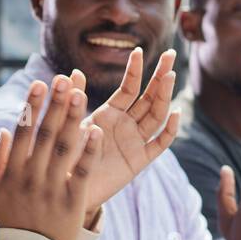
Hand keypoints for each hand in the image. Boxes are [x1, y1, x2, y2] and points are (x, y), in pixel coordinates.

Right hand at [0, 75, 103, 239]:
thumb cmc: (13, 221)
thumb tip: (4, 131)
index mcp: (12, 172)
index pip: (23, 133)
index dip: (32, 107)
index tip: (40, 83)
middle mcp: (30, 177)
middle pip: (44, 134)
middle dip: (54, 105)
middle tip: (63, 79)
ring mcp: (51, 189)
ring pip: (63, 149)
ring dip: (72, 119)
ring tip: (81, 94)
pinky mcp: (72, 201)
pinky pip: (82, 172)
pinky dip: (88, 152)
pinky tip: (97, 132)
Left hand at [79, 47, 180, 218]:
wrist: (66, 188)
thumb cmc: (65, 155)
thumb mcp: (68, 124)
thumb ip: (74, 99)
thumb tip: (72, 71)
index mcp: (110, 113)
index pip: (128, 88)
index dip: (134, 70)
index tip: (138, 50)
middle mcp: (126, 125)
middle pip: (149, 97)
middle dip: (160, 76)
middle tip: (171, 54)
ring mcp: (135, 142)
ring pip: (156, 115)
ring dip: (165, 96)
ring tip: (171, 76)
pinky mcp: (139, 161)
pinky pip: (159, 144)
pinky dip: (169, 130)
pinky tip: (175, 114)